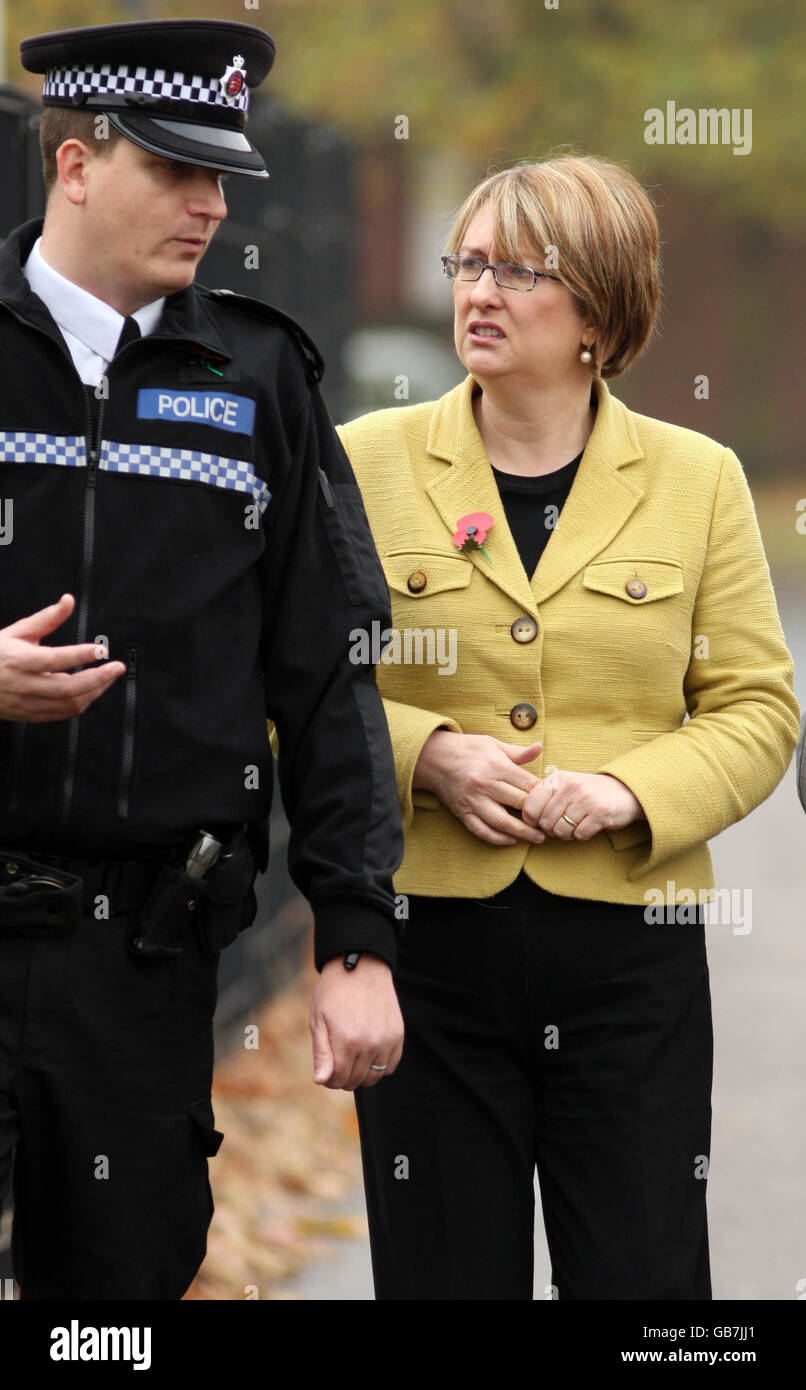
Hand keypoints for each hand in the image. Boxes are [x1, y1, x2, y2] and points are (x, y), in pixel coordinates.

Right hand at [0, 594, 125, 721]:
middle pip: (67, 688)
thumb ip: (46, 618)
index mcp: (18, 660)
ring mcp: (27, 703)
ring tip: (108, 677)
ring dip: (95, 691)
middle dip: (98, 678)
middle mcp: (23, 685)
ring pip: (69, 704)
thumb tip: (68, 601)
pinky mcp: (31, 715)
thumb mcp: (16, 632)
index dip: (80, 655)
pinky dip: (82, 702)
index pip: (54, 659)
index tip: (101, 649)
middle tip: (117, 667)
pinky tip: (92, 690)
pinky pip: (63, 713)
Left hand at [310, 953, 403, 1089]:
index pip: (338, 1079)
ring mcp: (387, 1040)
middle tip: (337, 1065)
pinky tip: (369, 1055)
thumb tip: (321, 1081)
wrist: (361, 966)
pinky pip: (391, 1065)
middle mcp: (370, 1044)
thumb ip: (321, 1053)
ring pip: (375, 1076)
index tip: (327, 1072)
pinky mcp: (398, 1035)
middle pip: (356, 1080)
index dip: (329, 1080)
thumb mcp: (318, 1020)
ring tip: (353, 1059)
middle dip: (343, 1078)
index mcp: (347, 1041)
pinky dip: (380, 1066)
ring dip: (362, 1074)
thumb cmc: (334, 992)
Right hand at [413, 730, 544, 845]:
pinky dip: (497, 838)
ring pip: (502, 822)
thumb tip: (539, 748)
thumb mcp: (493, 744)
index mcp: (497, 766)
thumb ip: (517, 752)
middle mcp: (486, 785)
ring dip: (523, 833)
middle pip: (519, 804)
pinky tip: (511, 840)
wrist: (433, 757)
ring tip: (538, 838)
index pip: (528, 785)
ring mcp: (473, 801)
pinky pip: (481, 830)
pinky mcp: (462, 812)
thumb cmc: (467, 749)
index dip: (544, 795)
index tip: (554, 802)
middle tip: (552, 823)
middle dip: (539, 816)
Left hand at [521, 769, 644, 840]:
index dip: (532, 820)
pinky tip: (587, 826)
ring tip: (575, 825)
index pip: (530, 806)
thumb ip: (544, 797)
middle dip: (551, 830)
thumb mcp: (565, 786)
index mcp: (557, 779)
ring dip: (566, 834)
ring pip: (561, 830)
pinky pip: (579, 834)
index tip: (540, 821)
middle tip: (562, 825)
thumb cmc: (588, 792)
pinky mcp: (600, 813)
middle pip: (545, 822)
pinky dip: (581, 835)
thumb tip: (525, 819)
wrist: (624, 791)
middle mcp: (570, 787)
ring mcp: (586, 799)